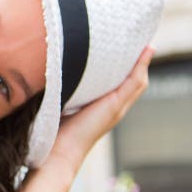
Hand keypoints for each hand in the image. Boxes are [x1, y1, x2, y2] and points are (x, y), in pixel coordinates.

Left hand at [45, 46, 154, 175]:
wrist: (59, 152)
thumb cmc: (54, 132)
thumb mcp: (59, 104)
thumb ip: (60, 91)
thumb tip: (47, 71)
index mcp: (102, 108)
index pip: (119, 84)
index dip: (125, 67)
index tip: (126, 48)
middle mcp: (113, 108)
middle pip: (133, 81)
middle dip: (138, 61)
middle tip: (141, 39)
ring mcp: (116, 107)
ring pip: (137, 81)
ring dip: (143, 61)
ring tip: (145, 42)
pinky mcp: (115, 106)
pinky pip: (133, 83)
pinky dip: (140, 67)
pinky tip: (145, 51)